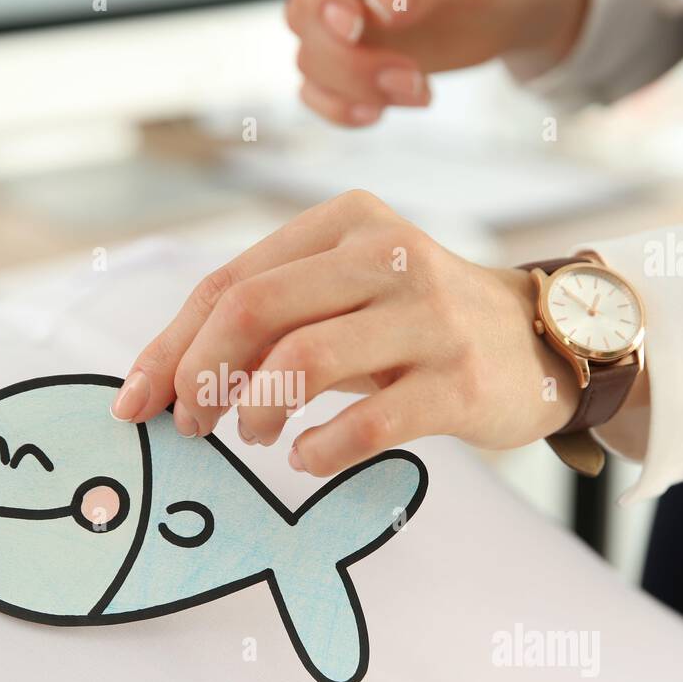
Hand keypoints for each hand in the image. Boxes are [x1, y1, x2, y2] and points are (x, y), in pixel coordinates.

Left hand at [112, 191, 580, 476]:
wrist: (545, 341)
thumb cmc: (419, 324)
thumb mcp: (347, 297)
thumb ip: (272, 322)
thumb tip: (171, 379)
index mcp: (345, 223)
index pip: (229, 281)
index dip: (171, 345)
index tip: (137, 399)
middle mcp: (385, 255)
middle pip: (252, 308)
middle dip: (198, 375)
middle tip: (190, 424)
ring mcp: (427, 315)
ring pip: (302, 359)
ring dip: (256, 411)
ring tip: (256, 436)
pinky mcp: (457, 378)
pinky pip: (366, 420)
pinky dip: (319, 449)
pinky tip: (308, 458)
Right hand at [284, 0, 588, 125]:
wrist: (501, 12)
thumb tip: (376, 8)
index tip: (355, 26)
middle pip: (303, 19)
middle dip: (352, 60)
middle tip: (413, 77)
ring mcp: (332, 24)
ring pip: (309, 60)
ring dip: (358, 88)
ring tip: (421, 92)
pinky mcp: (341, 64)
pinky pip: (314, 92)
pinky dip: (341, 110)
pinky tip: (380, 113)